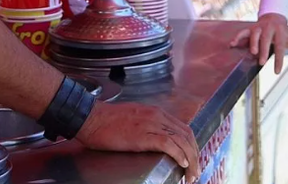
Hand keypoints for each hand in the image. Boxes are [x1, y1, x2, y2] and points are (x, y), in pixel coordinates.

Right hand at [76, 100, 199, 181]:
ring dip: (190, 159)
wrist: (91, 117)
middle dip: (195, 154)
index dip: (191, 145)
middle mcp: (157, 116)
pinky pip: (168, 144)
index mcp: (156, 112)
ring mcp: (151, 124)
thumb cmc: (107, 121)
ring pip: (181, 140)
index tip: (193, 159)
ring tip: (192, 174)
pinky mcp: (143, 135)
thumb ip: (148, 125)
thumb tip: (157, 140)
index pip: (183, 128)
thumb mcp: (134, 118)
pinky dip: (179, 154)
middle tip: (196, 171)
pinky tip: (183, 163)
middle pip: (186, 135)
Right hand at [230, 12, 287, 73]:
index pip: (280, 45)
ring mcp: (259, 28)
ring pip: (254, 33)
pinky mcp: (251, 28)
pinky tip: (232, 44)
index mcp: (281, 31)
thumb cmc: (285, 31)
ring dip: (252, 42)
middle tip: (261, 62)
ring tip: (252, 52)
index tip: (277, 70)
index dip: (279, 58)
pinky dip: (237, 37)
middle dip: (263, 50)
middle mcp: (269, 28)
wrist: (274, 16)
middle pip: (266, 38)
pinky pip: (243, 32)